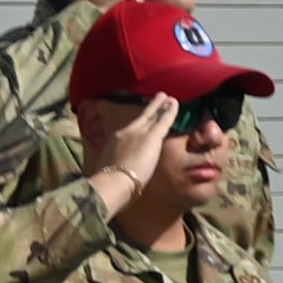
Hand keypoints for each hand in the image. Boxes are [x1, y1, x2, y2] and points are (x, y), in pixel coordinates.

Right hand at [84, 86, 182, 225]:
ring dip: (161, 106)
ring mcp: (138, 134)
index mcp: (114, 143)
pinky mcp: (151, 137)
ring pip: (152, 116)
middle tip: (158, 98)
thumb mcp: (107, 172)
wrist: (111, 183)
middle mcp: (125, 134)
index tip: (142, 119)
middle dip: (150, 108)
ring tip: (168, 98)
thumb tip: (116, 176)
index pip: (129, 131)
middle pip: (141, 118)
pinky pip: (163, 121)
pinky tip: (175, 103)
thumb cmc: (108, 185)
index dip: (138, 124)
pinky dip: (169, 111)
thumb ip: (114, 169)